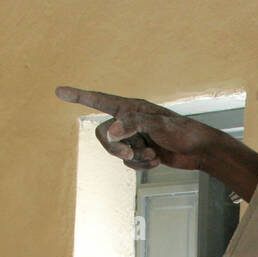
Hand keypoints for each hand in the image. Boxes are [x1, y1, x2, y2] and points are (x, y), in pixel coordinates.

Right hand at [56, 88, 222, 172]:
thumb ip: (132, 124)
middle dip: (114, 147)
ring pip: (116, 152)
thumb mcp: (157, 124)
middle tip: (129, 152)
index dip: (78, 96)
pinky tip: (156, 160)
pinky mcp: (141, 152)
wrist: (199, 150)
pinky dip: (141, 165)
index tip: (59, 91)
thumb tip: (110, 132)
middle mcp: (130, 121)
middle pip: (104, 135)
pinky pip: (129, 163)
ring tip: (152, 154)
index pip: (99, 100)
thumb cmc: (182, 131)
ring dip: (133, 157)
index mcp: (131, 107)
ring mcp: (134, 137)